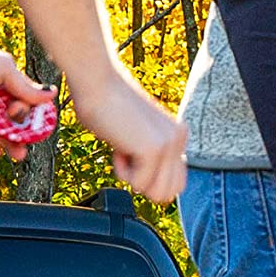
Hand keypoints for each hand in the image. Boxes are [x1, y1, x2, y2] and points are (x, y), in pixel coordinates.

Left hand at [0, 46, 52, 160]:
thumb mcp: (4, 69)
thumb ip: (25, 87)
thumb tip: (51, 95)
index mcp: (2, 81)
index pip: (24, 101)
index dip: (33, 113)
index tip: (40, 123)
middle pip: (11, 119)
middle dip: (23, 132)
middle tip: (31, 142)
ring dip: (9, 144)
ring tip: (19, 154)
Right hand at [68, 63, 186, 203]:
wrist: (96, 83)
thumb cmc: (105, 106)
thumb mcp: (137, 134)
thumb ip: (149, 154)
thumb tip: (152, 188)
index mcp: (178, 134)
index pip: (176, 184)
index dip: (149, 180)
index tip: (132, 156)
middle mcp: (180, 138)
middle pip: (168, 193)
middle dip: (143, 183)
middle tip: (127, 154)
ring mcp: (170, 144)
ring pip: (156, 193)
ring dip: (133, 178)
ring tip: (123, 149)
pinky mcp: (155, 149)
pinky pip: (138, 184)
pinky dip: (121, 171)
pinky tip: (117, 146)